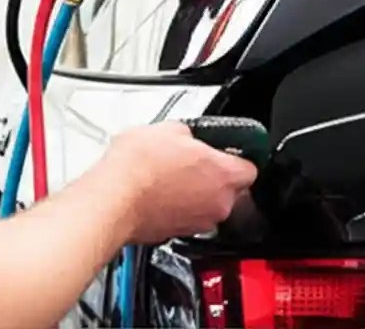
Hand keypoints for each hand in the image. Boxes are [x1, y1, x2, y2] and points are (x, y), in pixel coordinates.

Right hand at [97, 121, 257, 244]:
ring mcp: (199, 223)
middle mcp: (218, 204)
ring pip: (207, 205)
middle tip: (190, 161)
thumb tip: (186, 137)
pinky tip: (156, 193)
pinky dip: (176, 208)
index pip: (251, 167)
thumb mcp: (168, 130)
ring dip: (193, 193)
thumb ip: (189, 135)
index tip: (229, 149)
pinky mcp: (177, 234)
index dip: (238, 156)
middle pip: (230, 189)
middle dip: (213, 176)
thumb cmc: (138, 168)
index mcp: (224, 176)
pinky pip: (185, 218)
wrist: (113, 199)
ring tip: (167, 177)